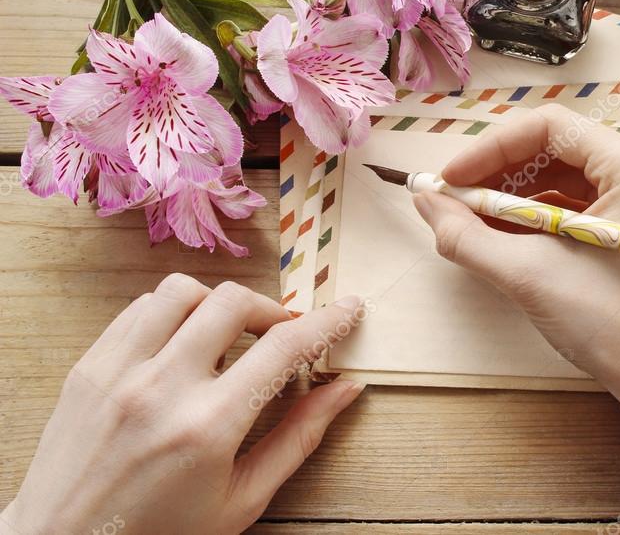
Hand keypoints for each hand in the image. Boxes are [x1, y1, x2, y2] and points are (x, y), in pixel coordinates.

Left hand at [1, 275, 364, 534]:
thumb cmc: (159, 534)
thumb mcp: (242, 499)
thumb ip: (299, 438)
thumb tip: (346, 389)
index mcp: (208, 427)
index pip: (284, 348)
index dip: (328, 322)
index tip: (348, 310)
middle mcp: (161, 388)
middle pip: (233, 302)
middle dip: (273, 310)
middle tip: (284, 334)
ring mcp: (118, 372)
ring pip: (182, 291)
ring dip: (219, 304)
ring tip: (230, 336)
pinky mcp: (89, 366)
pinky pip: (139, 309)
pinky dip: (174, 313)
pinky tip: (184, 343)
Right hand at [413, 107, 619, 533]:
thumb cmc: (614, 326)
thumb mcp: (528, 275)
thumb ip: (466, 235)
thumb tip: (425, 200)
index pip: (549, 127)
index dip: (490, 149)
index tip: (451, 181)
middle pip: (559, 149)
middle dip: (500, 174)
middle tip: (456, 202)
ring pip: (569, 178)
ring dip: (518, 197)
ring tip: (475, 224)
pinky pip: (585, 205)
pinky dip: (544, 218)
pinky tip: (510, 239)